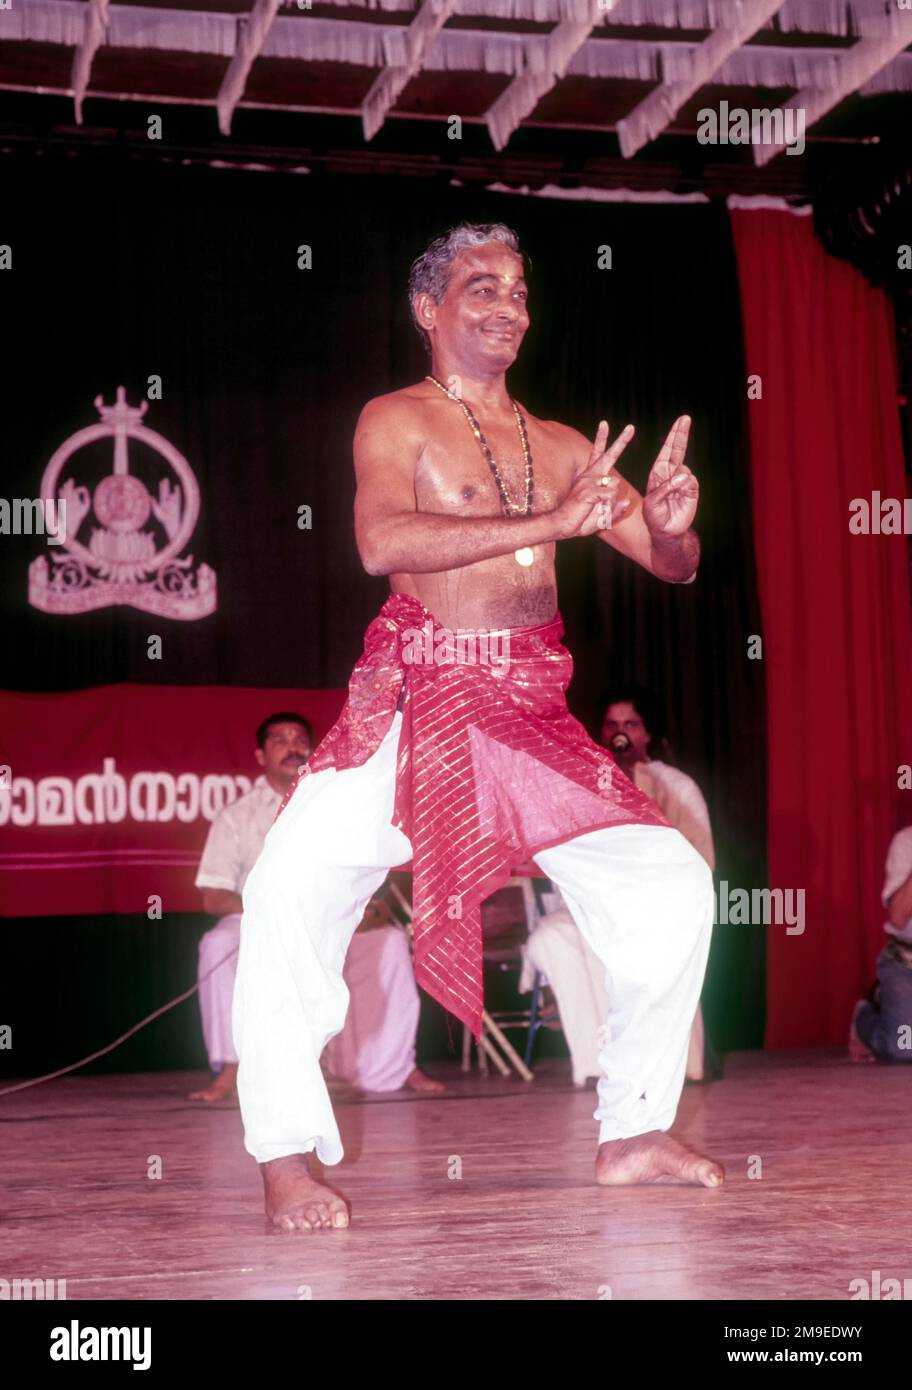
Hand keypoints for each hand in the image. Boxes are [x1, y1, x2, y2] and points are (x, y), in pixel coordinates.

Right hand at [552, 421, 633, 539]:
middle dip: (622, 441)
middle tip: (631, 427)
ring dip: (610, 502)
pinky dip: (606, 507)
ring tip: (595, 510)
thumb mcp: (603, 516)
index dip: (602, 439)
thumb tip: (627, 501)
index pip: (598, 454)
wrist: (562, 526)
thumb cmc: (580, 521)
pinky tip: (592, 509)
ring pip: (614, 486)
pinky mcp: (587, 491)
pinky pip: (609, 495)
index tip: (604, 423)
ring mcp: (587, 481)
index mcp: (591, 477)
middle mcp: (589, 475)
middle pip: (608, 455)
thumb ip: (616, 509)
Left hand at [643, 416, 697, 538]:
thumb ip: (664, 489)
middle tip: (685, 418)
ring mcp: (683, 480)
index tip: (681, 420)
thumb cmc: (654, 517)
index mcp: (659, 472)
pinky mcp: (692, 489)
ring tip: (670, 498)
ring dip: (676, 482)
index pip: (668, 450)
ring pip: (684, 469)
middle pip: (678, 449)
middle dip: (681, 434)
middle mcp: (672, 473)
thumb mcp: (651, 503)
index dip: (674, 435)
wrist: (666, 531)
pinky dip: (684, 489)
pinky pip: (690, 482)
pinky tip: (679, 499)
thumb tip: (685, 475)